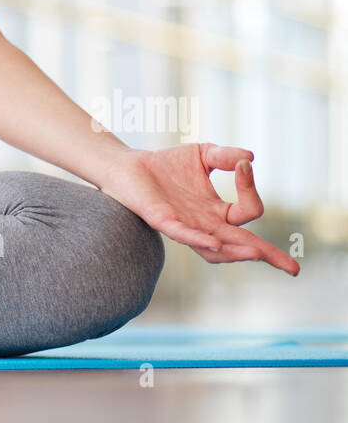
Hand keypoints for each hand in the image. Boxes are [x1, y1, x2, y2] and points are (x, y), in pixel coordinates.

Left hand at [97, 144, 297, 274]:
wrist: (129, 166)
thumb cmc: (167, 165)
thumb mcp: (204, 155)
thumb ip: (227, 156)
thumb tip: (250, 158)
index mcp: (216, 212)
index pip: (248, 212)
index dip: (250, 188)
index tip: (243, 165)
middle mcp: (203, 224)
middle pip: (240, 245)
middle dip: (267, 255)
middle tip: (292, 268)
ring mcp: (183, 226)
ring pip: (214, 250)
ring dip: (235, 252)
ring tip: (256, 254)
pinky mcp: (161, 220)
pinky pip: (182, 234)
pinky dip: (199, 239)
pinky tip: (214, 243)